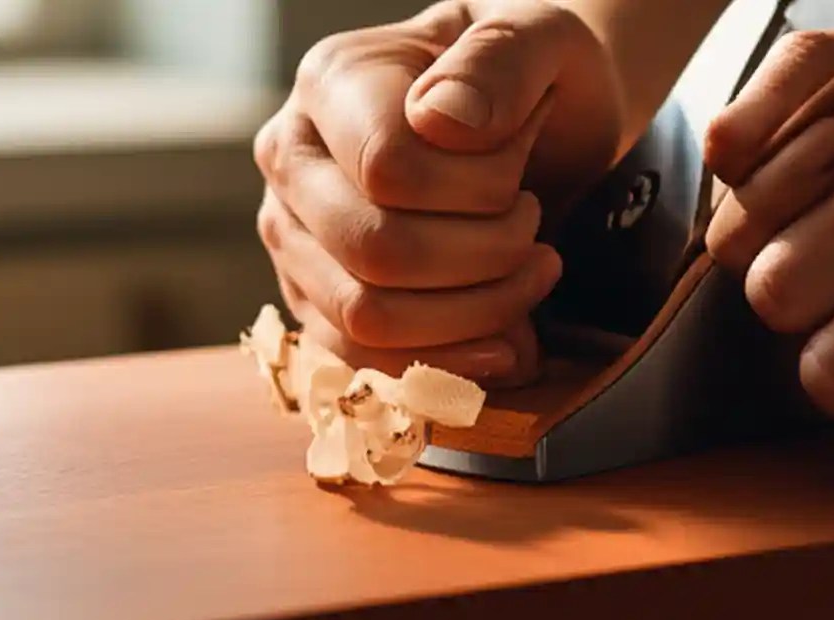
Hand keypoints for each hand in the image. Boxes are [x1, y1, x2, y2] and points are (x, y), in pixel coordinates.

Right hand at [253, 0, 622, 384]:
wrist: (530, 126)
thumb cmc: (530, 78)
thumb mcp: (541, 39)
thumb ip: (500, 60)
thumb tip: (442, 121)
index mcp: (332, 82)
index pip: (387, 167)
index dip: (478, 191)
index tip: (525, 172)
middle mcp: (292, 161)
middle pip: (374, 251)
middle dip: (484, 260)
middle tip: (535, 231)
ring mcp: (295, 239)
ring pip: (368, 320)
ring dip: (475, 316)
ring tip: (532, 276)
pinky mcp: (318, 303)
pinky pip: (369, 365)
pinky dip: (451, 366)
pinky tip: (508, 339)